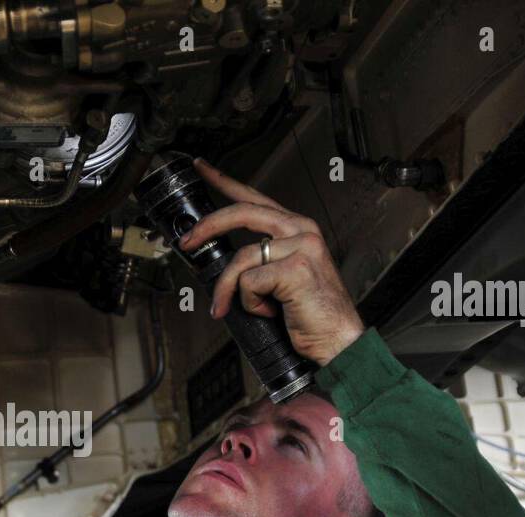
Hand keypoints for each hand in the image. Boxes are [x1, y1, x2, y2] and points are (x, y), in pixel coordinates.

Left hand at [177, 157, 364, 366]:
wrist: (338, 340)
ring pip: (240, 259)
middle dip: (207, 227)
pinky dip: (251, 303)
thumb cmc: (309, 314)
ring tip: (242, 309)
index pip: (255, 197)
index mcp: (297, 228)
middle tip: (187, 242)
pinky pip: (248, 282)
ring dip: (230, 290)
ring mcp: (301, 246)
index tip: (201, 167)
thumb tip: (219, 258)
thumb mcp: (280, 278)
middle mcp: (301, 229)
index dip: (224, 181)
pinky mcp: (295, 268)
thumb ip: (259, 259)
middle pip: (241, 212)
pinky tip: (272, 311)